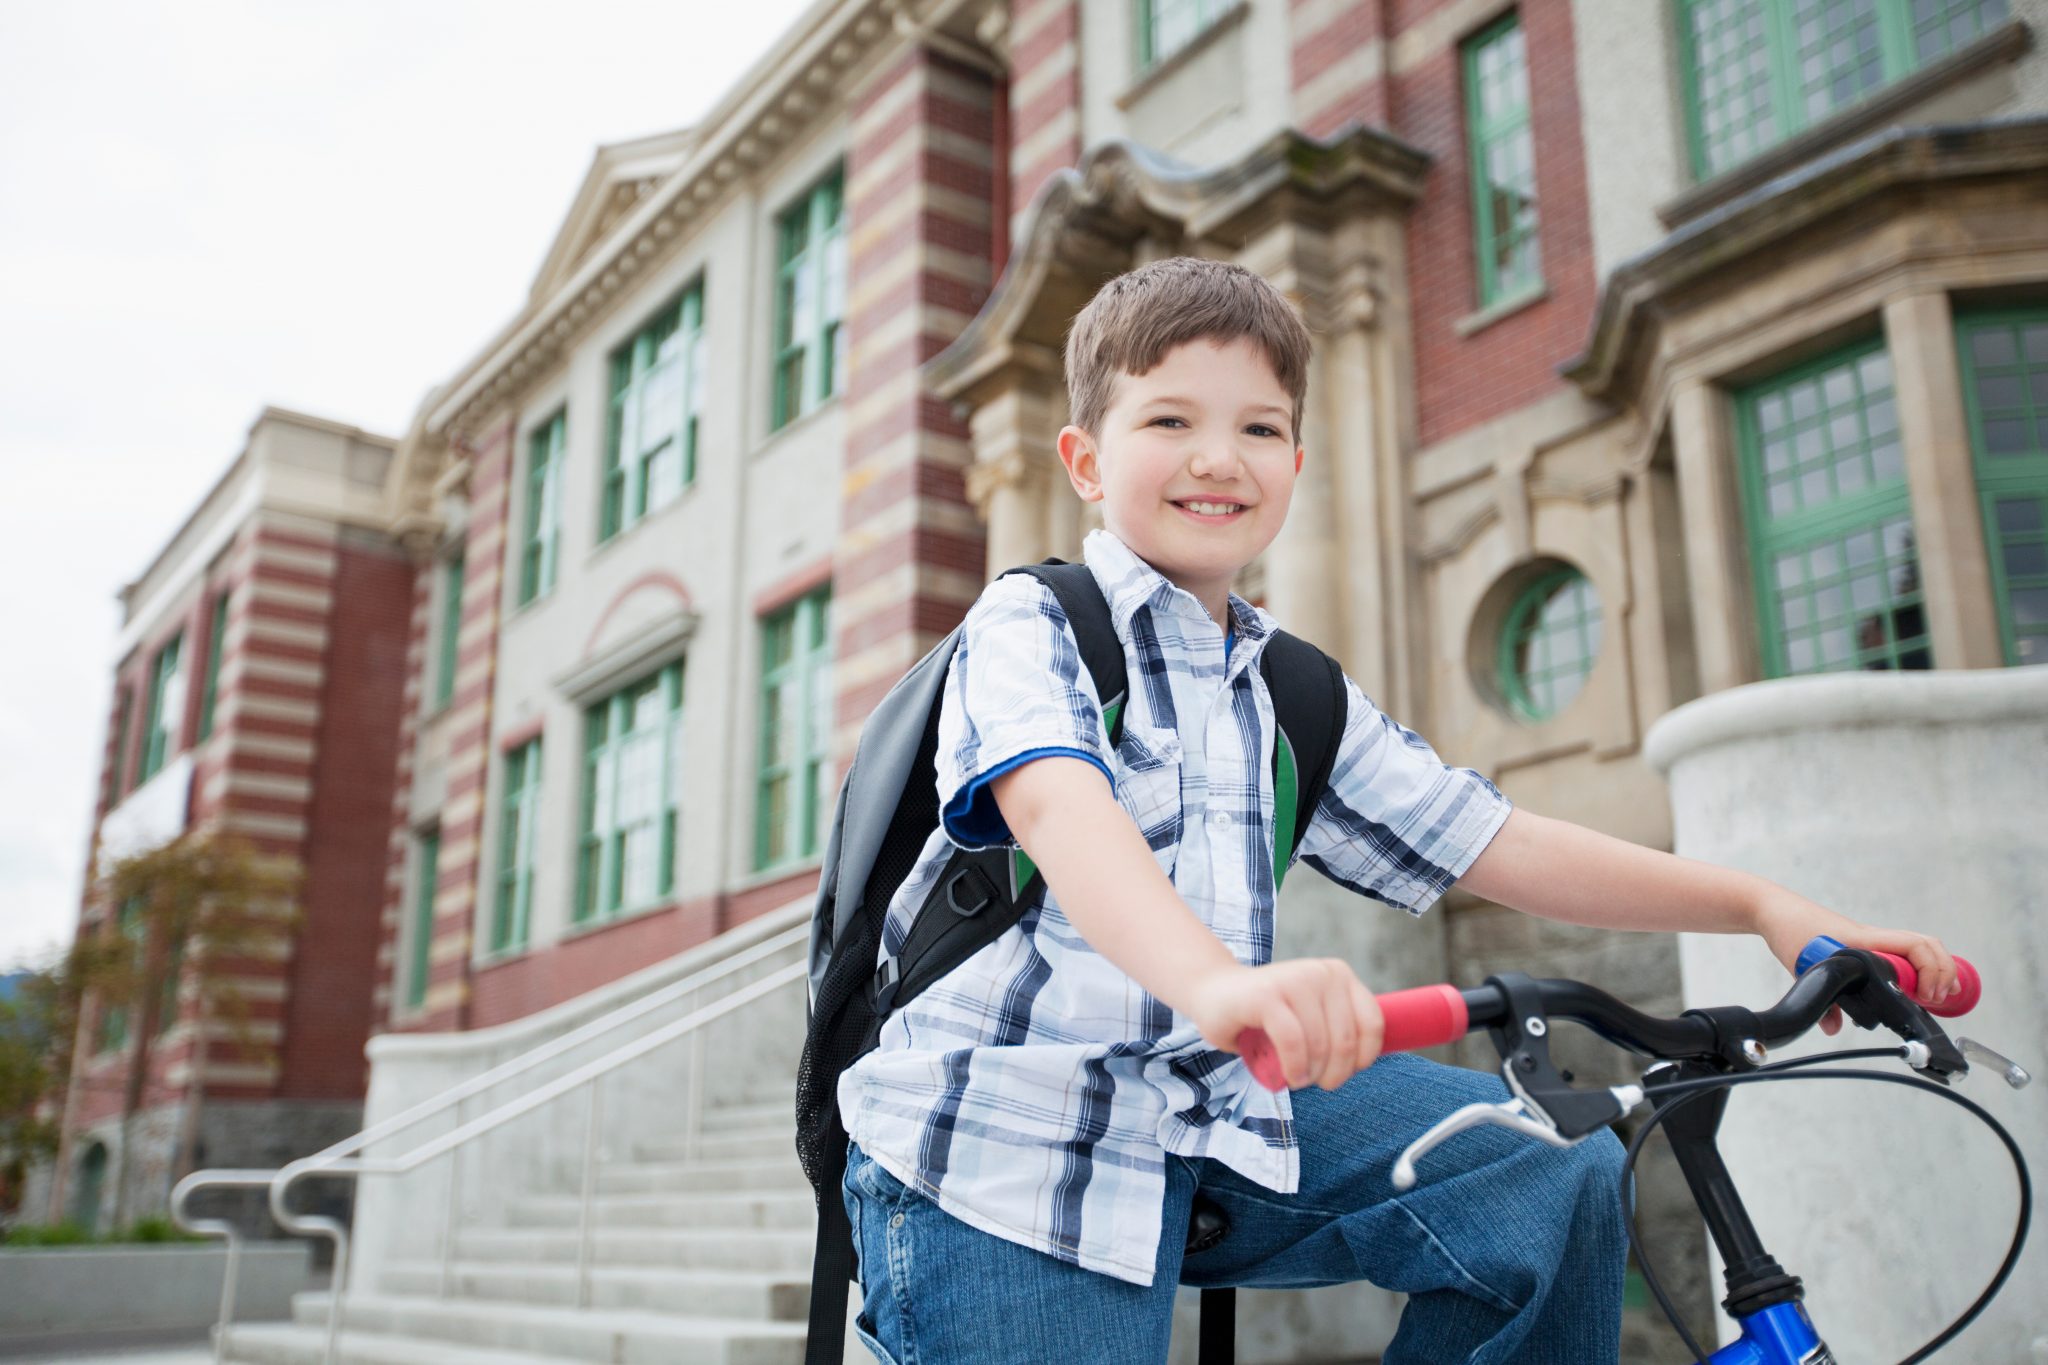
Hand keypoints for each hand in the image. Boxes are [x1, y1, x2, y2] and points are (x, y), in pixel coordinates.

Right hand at [1186, 958, 1382, 1089]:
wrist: (1213, 994)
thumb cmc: (1267, 1015)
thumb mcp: (1312, 1016)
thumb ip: (1339, 1027)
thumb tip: (1366, 1058)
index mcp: (1338, 975)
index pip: (1372, 1024)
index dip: (1363, 1058)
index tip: (1344, 1072)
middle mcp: (1320, 973)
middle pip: (1346, 1040)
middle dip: (1334, 1073)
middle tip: (1315, 1082)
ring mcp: (1293, 980)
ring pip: (1320, 1044)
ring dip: (1310, 1074)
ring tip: (1297, 1079)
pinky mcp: (1266, 995)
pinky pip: (1293, 1041)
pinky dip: (1293, 1067)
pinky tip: (1287, 1076)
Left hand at [1752, 895, 1958, 1035]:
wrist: (1773, 908)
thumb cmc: (1789, 931)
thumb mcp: (1803, 968)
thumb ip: (1821, 1003)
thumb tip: (1834, 1029)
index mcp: (1864, 941)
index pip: (1914, 947)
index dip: (1930, 971)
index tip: (1927, 995)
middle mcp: (1873, 938)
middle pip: (1926, 945)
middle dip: (1942, 971)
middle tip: (1941, 998)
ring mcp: (1869, 939)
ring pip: (1916, 947)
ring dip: (1933, 968)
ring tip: (1938, 994)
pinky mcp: (1862, 943)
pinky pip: (1899, 951)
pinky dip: (1915, 966)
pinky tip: (1916, 986)